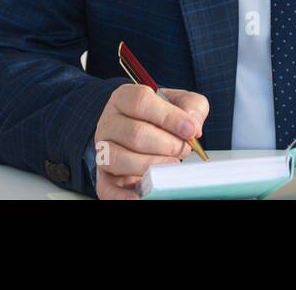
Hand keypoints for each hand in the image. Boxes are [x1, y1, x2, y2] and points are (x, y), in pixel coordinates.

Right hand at [91, 84, 208, 199]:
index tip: (189, 130)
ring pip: (120, 158)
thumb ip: (192, 107)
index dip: (169, 117)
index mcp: (124, 98)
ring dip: (152, 164)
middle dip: (167, 144)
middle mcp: (108, 122)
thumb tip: (192, 126)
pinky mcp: (103, 176)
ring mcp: (103, 150)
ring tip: (171, 165)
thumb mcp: (180, 103)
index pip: (141, 102)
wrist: (144, 133)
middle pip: (135, 133)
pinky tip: (141, 196)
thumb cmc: (160, 118)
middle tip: (183, 149)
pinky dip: (122, 196)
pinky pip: (106, 188)